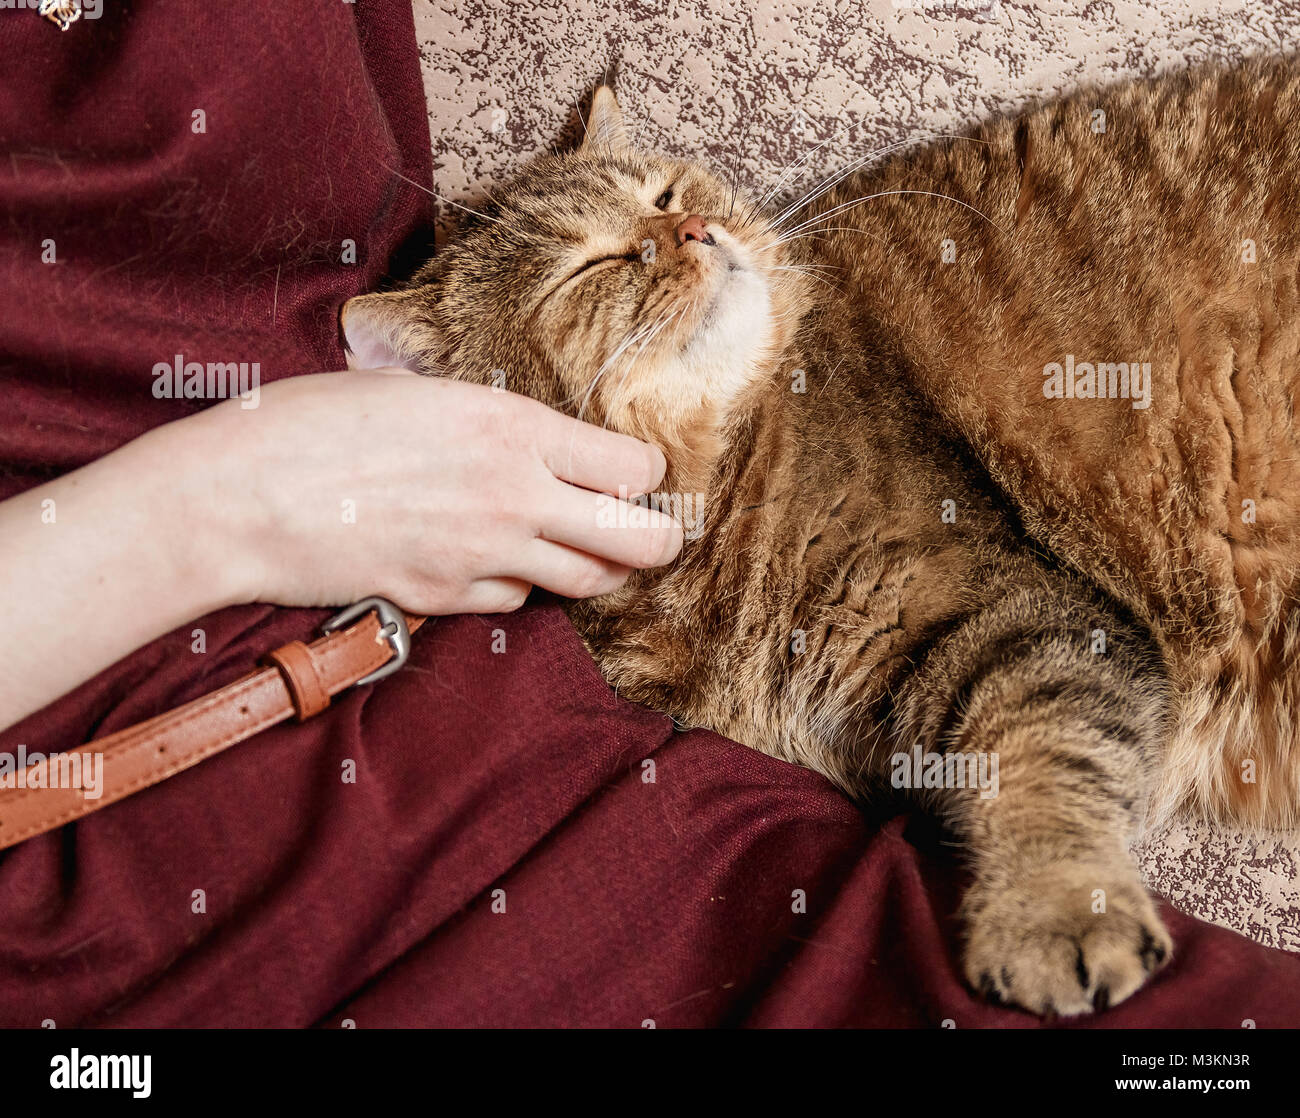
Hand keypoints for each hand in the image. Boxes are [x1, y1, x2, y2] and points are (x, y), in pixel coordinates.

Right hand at [179, 370, 684, 614]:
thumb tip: (523, 431)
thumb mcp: (411, 389)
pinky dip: (519, 586)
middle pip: (636, 540)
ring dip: (598, 568)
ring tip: (587, 551)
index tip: (635, 472)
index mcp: (510, 427)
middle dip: (660, 539)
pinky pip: (515, 602)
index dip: (644, 472)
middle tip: (659, 534)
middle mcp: (513, 496)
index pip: (631, 467)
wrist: (238, 496)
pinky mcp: (445, 599)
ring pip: (586, 581)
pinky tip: (497, 564)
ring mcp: (481, 555)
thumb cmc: (311, 423)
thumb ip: (484, 415)